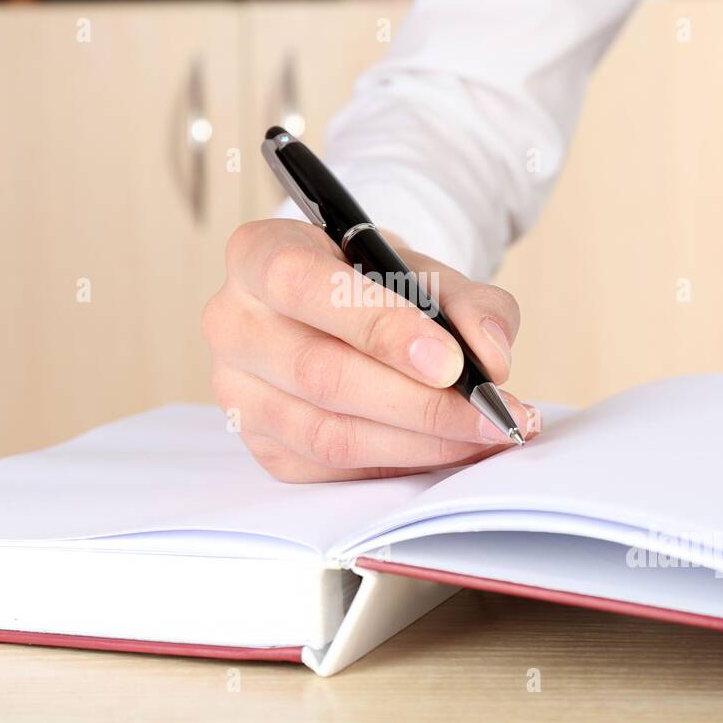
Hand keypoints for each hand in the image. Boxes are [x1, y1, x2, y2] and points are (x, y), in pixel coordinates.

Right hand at [203, 219, 539, 481]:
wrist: (343, 311)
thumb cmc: (376, 285)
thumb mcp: (426, 272)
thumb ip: (469, 304)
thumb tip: (491, 358)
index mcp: (257, 255)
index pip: (302, 286)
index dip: (378, 326)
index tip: (450, 360)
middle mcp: (232, 322)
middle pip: (321, 373)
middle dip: (419, 402)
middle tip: (490, 413)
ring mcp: (237, 391)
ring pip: (329, 432)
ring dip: (419, 442)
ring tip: (483, 434)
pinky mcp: (260, 444)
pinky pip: (333, 466)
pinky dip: (400, 463)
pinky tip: (447, 449)